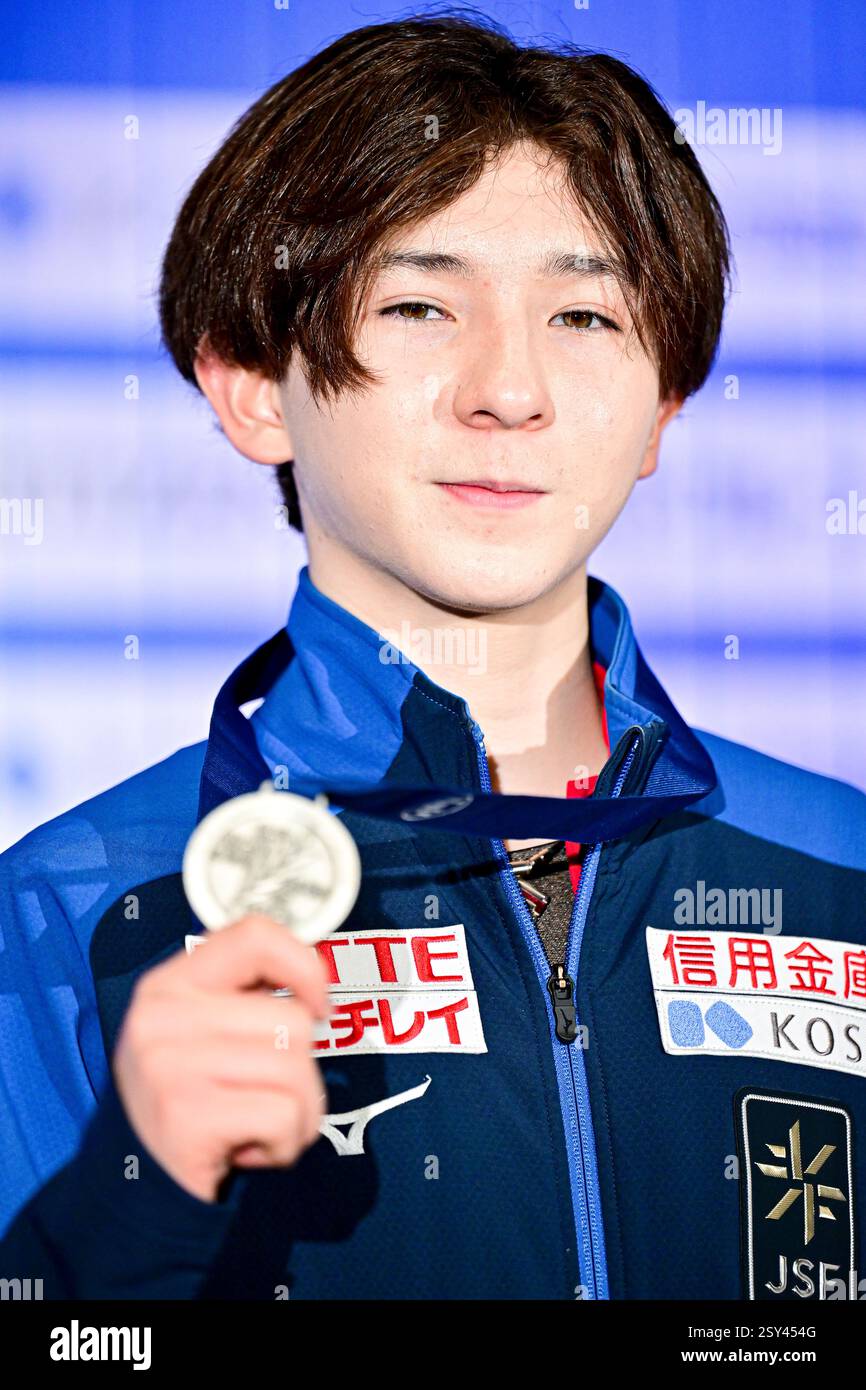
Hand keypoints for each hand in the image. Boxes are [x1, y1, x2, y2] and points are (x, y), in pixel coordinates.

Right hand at [113, 914, 330, 1201]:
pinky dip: (286, 1143)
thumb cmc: (185, 1105)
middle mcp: (162, 1016)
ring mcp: (170, 1064)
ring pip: (297, 1070)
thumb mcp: (196, 1036)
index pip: (253, 935)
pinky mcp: (187, 1114)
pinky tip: (248, 1151)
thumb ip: (242, 1000)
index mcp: (168, 984)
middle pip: (293, 1020)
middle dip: (301, 1072)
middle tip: (263, 1100)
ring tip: (256, 1126)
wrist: (134, 1188)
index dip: (303, 965)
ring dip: (298, 1112)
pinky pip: (284, 1115)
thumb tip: (313, 980)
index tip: (317, 1004)